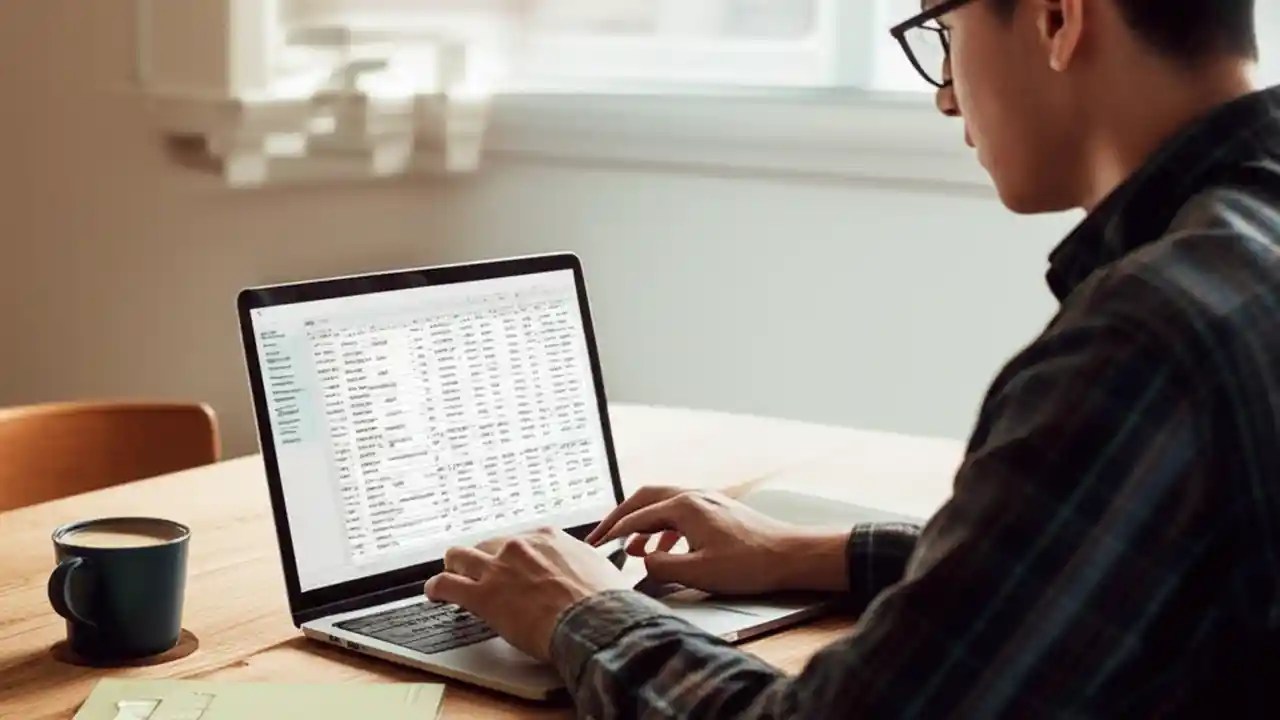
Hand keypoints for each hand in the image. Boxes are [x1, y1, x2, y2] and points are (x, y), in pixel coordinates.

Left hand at [424, 527, 630, 661]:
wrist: (594, 621)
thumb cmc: (604, 602)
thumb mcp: (603, 570)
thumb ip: (590, 565)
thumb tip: (601, 572)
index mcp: (548, 538)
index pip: (520, 540)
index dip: (514, 555)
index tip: (514, 565)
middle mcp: (518, 547)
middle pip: (487, 545)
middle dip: (485, 559)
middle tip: (485, 574)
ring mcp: (497, 569)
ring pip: (459, 556)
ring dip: (455, 567)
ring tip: (452, 577)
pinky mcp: (482, 595)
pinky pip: (446, 584)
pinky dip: (436, 588)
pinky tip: (435, 593)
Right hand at [587, 486, 849, 594]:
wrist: (790, 555)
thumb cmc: (748, 564)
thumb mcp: (698, 572)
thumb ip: (661, 566)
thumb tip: (640, 561)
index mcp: (684, 507)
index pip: (636, 517)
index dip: (611, 532)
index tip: (594, 545)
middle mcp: (693, 495)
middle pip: (644, 499)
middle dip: (620, 517)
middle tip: (601, 536)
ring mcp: (706, 500)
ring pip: (662, 504)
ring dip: (642, 523)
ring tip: (630, 550)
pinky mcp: (717, 510)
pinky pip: (679, 513)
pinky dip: (663, 528)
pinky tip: (664, 550)